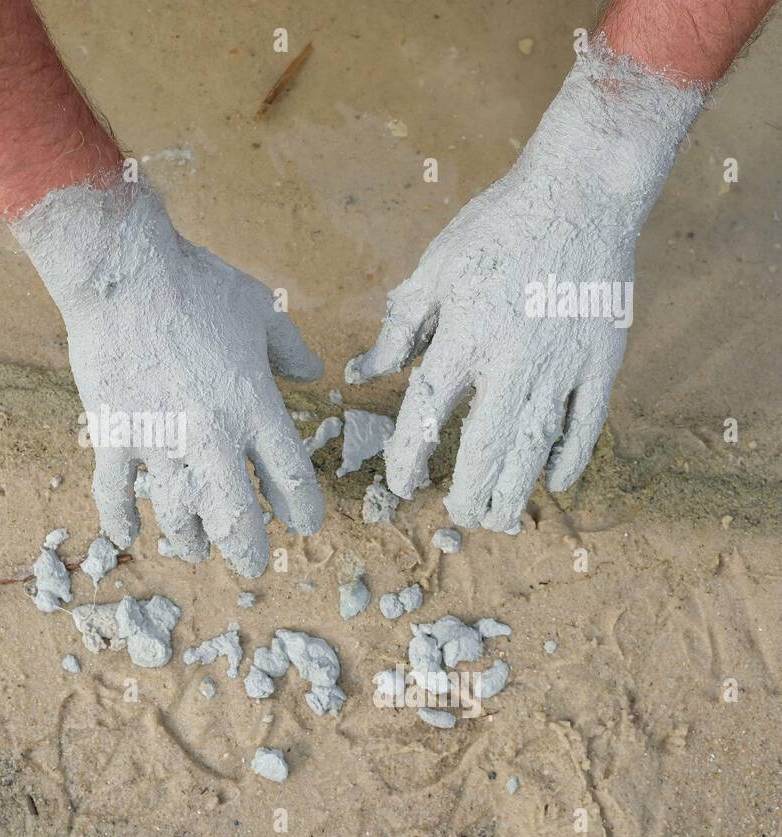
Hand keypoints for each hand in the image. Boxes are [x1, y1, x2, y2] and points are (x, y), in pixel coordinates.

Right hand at [13, 178, 324, 575]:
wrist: (126, 274)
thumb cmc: (197, 285)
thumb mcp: (260, 310)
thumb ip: (290, 349)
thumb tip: (314, 373)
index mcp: (255, 406)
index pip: (291, 478)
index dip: (304, 510)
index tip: (305, 523)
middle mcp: (212, 436)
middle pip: (237, 517)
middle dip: (249, 550)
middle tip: (252, 564)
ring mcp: (160, 441)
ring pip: (179, 515)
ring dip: (190, 539)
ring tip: (196, 549)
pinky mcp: (116, 436)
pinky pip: (116, 494)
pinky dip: (121, 521)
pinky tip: (128, 536)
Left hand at [346, 45, 701, 532]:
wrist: (583, 190)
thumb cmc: (499, 226)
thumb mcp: (435, 269)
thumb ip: (398, 327)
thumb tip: (360, 373)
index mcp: (464, 335)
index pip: (428, 413)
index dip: (409, 456)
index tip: (398, 486)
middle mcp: (513, 358)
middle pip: (487, 444)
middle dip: (469, 490)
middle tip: (456, 516)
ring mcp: (563, 363)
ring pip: (537, 444)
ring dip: (516, 488)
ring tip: (498, 518)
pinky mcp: (603, 359)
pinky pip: (588, 423)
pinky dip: (571, 457)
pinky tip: (555, 482)